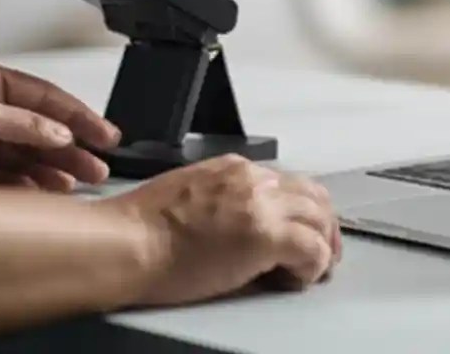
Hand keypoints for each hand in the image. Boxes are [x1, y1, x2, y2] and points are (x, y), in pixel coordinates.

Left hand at [0, 56, 119, 190]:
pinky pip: (14, 177)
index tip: (106, 134)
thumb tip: (61, 132)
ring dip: (58, 168)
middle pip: (44, 129)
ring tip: (82, 180)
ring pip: (32, 155)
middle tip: (100, 164)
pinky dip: (35, 185)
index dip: (81, 116)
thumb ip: (23, 123)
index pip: (47, 98)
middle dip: (74, 147)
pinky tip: (52, 191)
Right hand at [105, 154, 342, 305]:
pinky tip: (297, 279)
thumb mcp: (189, 196)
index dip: (301, 211)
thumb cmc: (140, 230)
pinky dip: (313, 267)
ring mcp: (262, 205)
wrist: (125, 243)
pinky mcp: (266, 235)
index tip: (302, 231)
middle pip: (313, 196)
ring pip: (320, 220)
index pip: (287, 183)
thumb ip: (223, 201)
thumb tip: (243, 226)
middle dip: (324, 225)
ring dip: (322, 247)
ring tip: (313, 270)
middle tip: (324, 253)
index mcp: (234, 169)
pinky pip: (313, 249)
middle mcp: (254, 179)